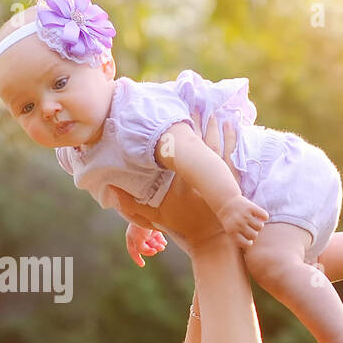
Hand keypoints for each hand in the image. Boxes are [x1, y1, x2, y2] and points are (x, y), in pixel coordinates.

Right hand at [107, 112, 241, 254]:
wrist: (212, 239)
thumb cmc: (183, 228)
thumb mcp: (153, 218)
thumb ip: (130, 204)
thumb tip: (110, 191)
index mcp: (178, 177)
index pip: (175, 148)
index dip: (176, 130)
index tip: (173, 114)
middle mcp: (197, 173)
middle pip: (198, 140)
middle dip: (197, 120)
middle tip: (196, 103)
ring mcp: (216, 175)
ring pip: (216, 142)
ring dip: (214, 126)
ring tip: (213, 110)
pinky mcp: (230, 179)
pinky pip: (230, 152)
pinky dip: (231, 138)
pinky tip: (232, 126)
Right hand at [126, 222, 167, 266]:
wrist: (147, 211)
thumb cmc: (139, 225)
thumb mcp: (137, 239)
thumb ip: (141, 249)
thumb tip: (152, 251)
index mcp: (131, 237)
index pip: (133, 251)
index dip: (137, 258)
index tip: (142, 265)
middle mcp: (138, 236)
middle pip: (145, 248)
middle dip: (151, 250)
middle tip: (157, 250)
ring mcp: (147, 232)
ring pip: (153, 244)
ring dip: (157, 246)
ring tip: (162, 246)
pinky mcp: (154, 229)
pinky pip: (158, 238)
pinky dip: (161, 241)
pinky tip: (164, 242)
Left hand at [216, 194, 269, 249]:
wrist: (225, 201)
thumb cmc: (230, 219)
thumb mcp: (230, 230)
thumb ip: (239, 239)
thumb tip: (251, 242)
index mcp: (231, 231)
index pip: (247, 244)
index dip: (249, 243)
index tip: (248, 239)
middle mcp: (238, 223)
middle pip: (254, 235)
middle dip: (254, 233)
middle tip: (250, 228)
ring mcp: (244, 215)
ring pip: (260, 227)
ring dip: (259, 225)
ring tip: (254, 221)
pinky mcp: (250, 207)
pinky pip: (265, 216)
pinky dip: (264, 216)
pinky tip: (260, 215)